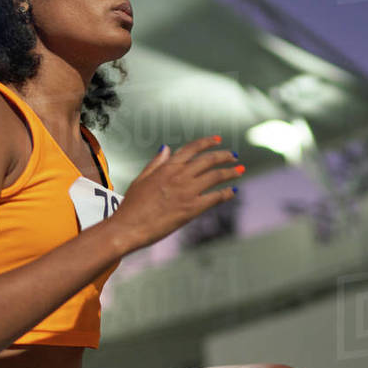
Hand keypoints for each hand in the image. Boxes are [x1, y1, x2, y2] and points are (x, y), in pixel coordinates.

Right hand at [109, 135, 242, 251]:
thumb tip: (166, 148)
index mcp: (167, 167)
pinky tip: (233, 191)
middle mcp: (179, 176)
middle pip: (208, 160)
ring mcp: (187, 192)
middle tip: (233, 157)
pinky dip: (226, 193)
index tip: (218, 140)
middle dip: (224, 156)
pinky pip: (215, 197)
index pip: (192, 148)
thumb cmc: (132, 206)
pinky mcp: (192, 209)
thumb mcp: (141, 179)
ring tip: (239, 170)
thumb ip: (156, 163)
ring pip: (215, 176)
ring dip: (230, 172)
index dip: (207, 142)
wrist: (128, 227)